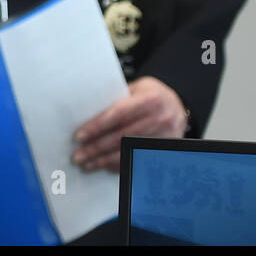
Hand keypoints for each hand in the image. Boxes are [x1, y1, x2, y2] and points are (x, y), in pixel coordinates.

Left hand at [71, 77, 188, 172]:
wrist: (177, 104)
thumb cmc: (150, 95)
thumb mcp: (135, 89)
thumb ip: (116, 99)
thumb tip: (86, 116)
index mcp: (150, 99)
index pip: (118, 114)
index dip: (98, 126)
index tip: (80, 136)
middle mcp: (160, 118)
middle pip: (122, 136)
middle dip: (97, 148)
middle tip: (78, 155)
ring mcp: (167, 135)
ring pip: (130, 150)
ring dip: (106, 160)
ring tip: (88, 163)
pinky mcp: (168, 148)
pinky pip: (140, 159)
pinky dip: (121, 164)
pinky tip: (107, 166)